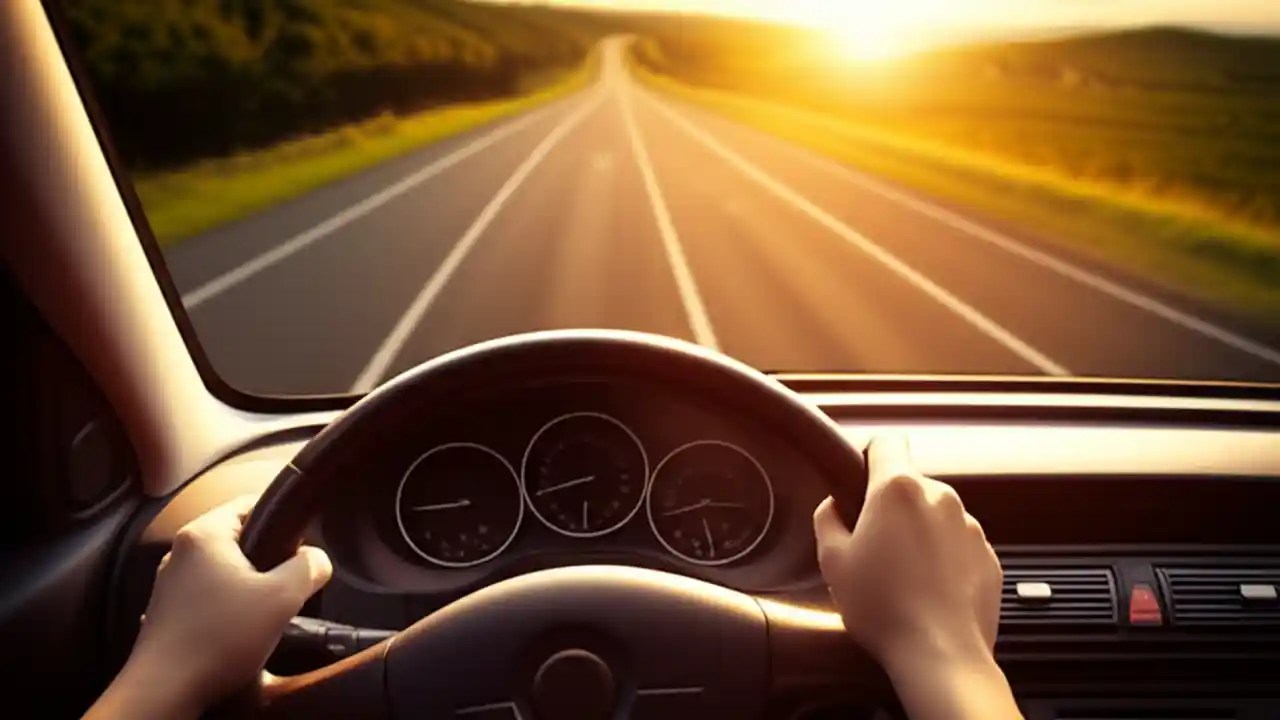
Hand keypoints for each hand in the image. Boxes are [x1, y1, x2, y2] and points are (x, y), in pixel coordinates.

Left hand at [86, 496, 331, 718]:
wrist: (165, 693)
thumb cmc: (220, 638)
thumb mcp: (282, 598)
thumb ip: (309, 567)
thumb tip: (316, 559)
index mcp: (204, 533)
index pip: (253, 503)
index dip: (284, 520)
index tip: (302, 548)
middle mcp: (181, 551)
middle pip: (241, 539)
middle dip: (269, 560)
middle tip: (288, 586)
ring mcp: (170, 582)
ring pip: (227, 570)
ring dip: (251, 588)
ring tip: (265, 614)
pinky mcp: (169, 611)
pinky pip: (211, 595)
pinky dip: (230, 608)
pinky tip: (240, 632)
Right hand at [814, 436, 1019, 719]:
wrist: (941, 654)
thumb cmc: (883, 606)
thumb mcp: (832, 561)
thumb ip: (828, 519)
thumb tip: (834, 505)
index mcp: (897, 489)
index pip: (886, 442)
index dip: (869, 456)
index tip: (859, 482)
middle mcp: (940, 497)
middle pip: (910, 483)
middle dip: (891, 506)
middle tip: (872, 546)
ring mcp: (970, 526)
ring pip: (935, 515)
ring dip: (919, 533)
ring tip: (902, 575)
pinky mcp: (989, 556)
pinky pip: (958, 544)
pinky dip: (943, 558)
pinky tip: (929, 591)